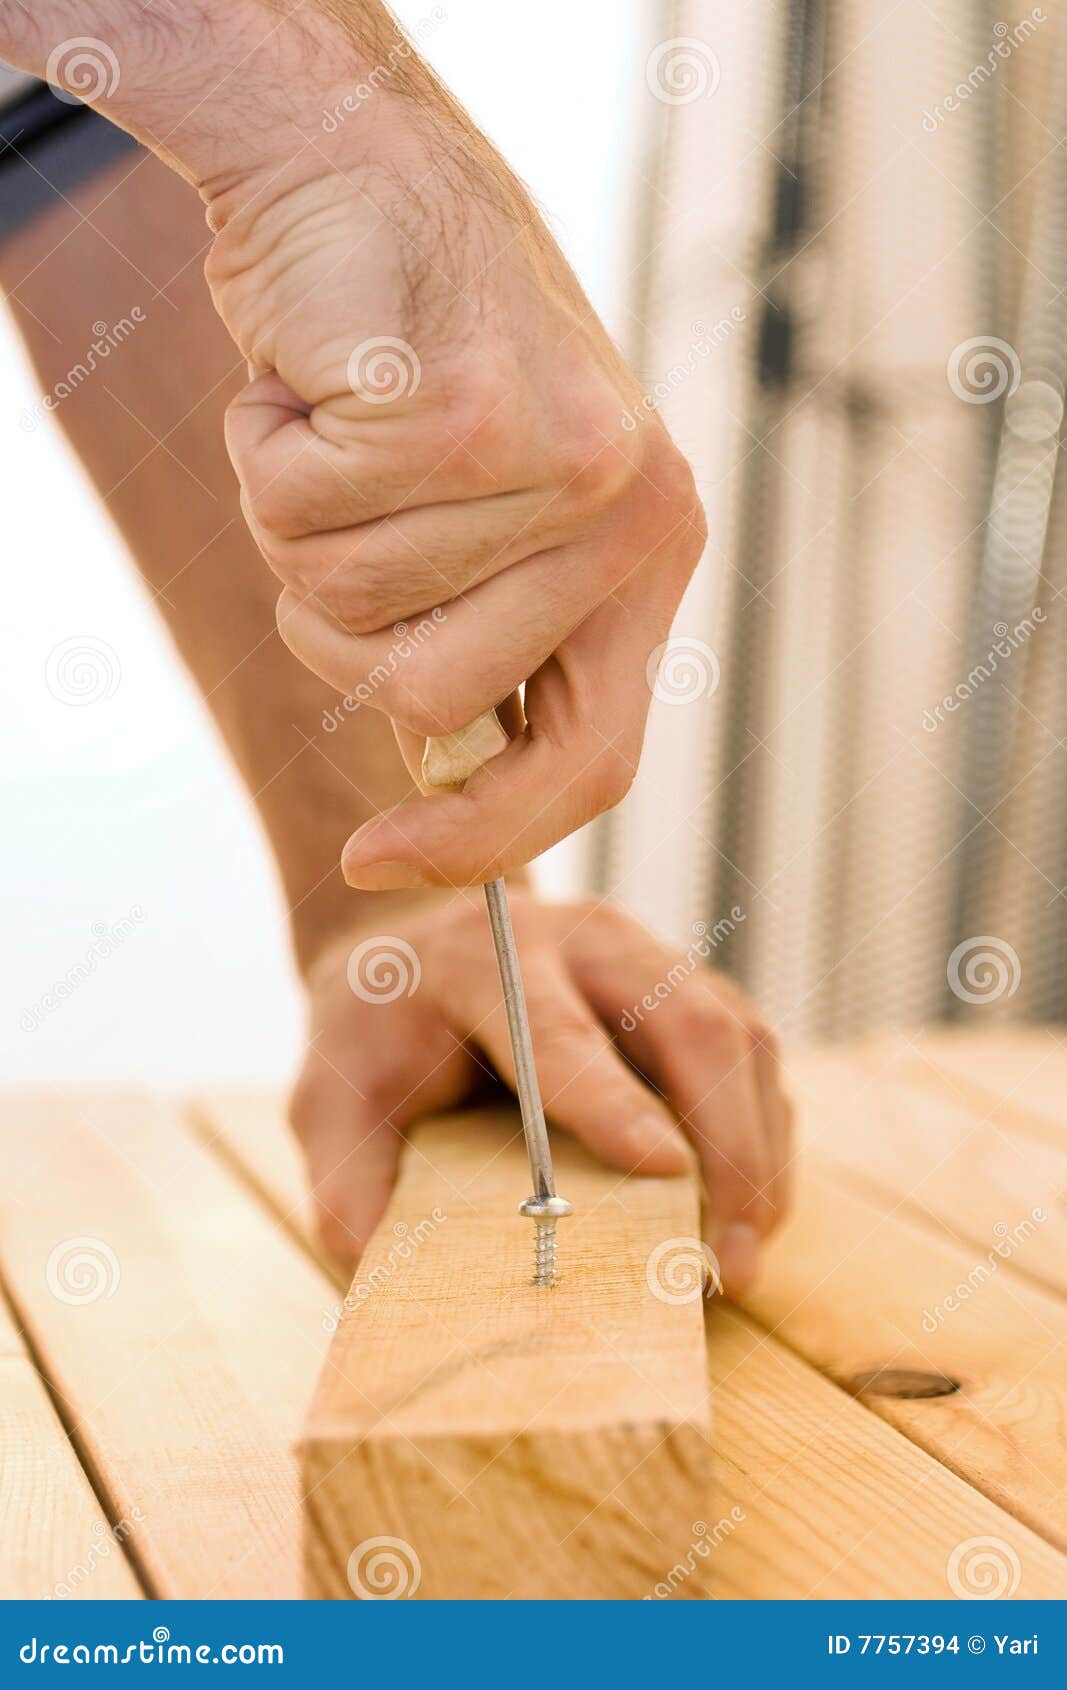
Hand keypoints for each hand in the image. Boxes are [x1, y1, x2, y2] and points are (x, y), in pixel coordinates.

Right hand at [203, 64, 705, 887]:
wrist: (366, 166)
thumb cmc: (416, 357)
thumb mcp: (484, 519)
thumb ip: (488, 643)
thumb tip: (445, 788)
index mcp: (648, 554)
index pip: (592, 761)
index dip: (481, 838)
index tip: (377, 862)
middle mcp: (629, 512)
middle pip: (434, 701)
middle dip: (341, 624)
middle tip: (339, 509)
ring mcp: (556, 462)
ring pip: (352, 608)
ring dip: (297, 527)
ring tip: (340, 423)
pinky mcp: (462, 411)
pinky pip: (296, 515)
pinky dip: (264, 451)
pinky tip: (313, 374)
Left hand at [291, 891, 791, 1295]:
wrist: (414, 952)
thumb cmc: (377, 1034)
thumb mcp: (330, 1100)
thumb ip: (345, 1178)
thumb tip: (378, 1264)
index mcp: (484, 958)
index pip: (556, 1030)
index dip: (611, 1101)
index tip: (664, 1171)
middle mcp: (583, 940)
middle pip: (688, 1023)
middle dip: (725, 1144)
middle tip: (729, 1258)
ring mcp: (647, 956)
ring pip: (738, 1037)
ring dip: (757, 1150)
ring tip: (744, 1256)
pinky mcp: (688, 988)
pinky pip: (751, 1054)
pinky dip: (762, 1136)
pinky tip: (749, 1213)